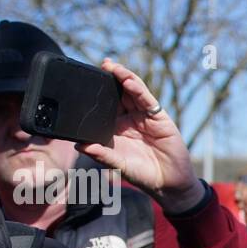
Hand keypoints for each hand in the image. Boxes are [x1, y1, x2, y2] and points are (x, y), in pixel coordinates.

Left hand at [75, 59, 200, 213]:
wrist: (168, 182)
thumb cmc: (142, 174)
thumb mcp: (117, 164)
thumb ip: (100, 154)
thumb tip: (79, 146)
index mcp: (116, 128)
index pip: (105, 105)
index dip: (98, 92)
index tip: (85, 80)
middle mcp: (130, 119)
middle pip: (119, 93)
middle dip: (110, 78)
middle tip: (101, 65)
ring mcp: (144, 116)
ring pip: (133, 91)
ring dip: (124, 77)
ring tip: (113, 67)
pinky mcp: (158, 117)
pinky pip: (147, 100)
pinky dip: (138, 89)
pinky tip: (129, 82)